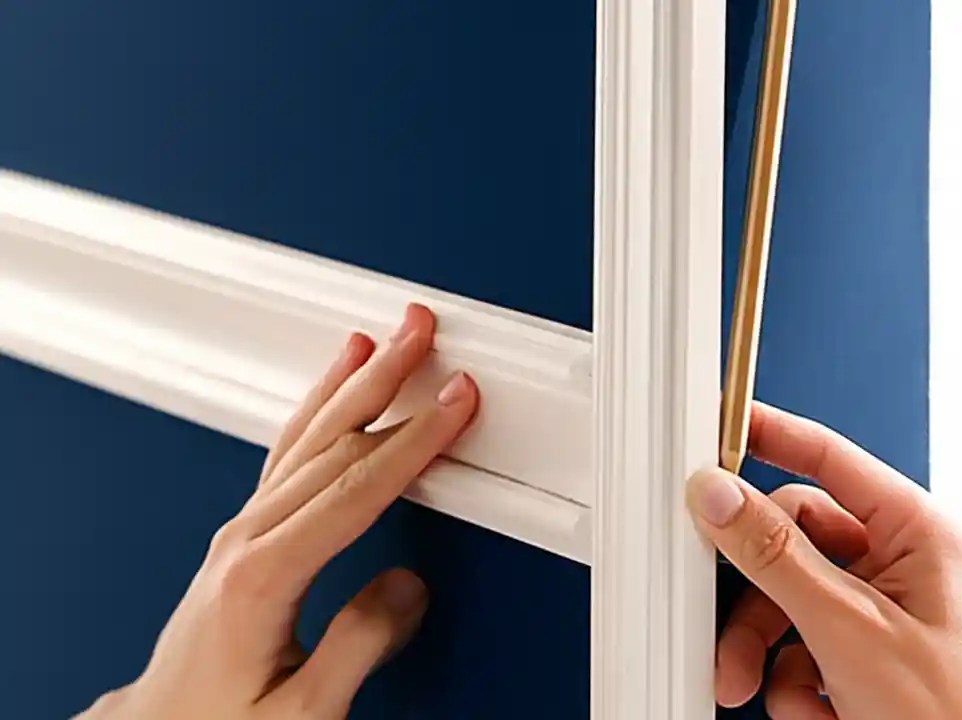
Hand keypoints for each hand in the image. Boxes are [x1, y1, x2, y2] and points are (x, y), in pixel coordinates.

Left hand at [77, 303, 478, 719]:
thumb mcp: (301, 714)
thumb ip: (358, 645)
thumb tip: (408, 587)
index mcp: (265, 576)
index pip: (355, 489)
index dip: (413, 440)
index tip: (454, 404)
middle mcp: (247, 540)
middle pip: (330, 442)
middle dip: (386, 383)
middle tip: (423, 334)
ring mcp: (241, 530)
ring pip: (306, 435)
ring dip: (352, 380)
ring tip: (388, 337)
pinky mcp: (245, 533)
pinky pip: (287, 450)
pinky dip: (318, 406)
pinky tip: (337, 381)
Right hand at [686, 403, 961, 719]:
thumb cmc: (953, 718)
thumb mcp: (849, 628)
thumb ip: (777, 557)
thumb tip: (721, 496)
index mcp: (918, 533)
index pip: (830, 459)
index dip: (771, 437)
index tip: (719, 424)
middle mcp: (900, 565)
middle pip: (792, 545)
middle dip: (755, 602)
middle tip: (728, 638)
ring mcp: (881, 612)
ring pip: (787, 601)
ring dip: (766, 653)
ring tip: (761, 692)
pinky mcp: (864, 656)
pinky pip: (800, 648)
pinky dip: (794, 686)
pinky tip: (817, 714)